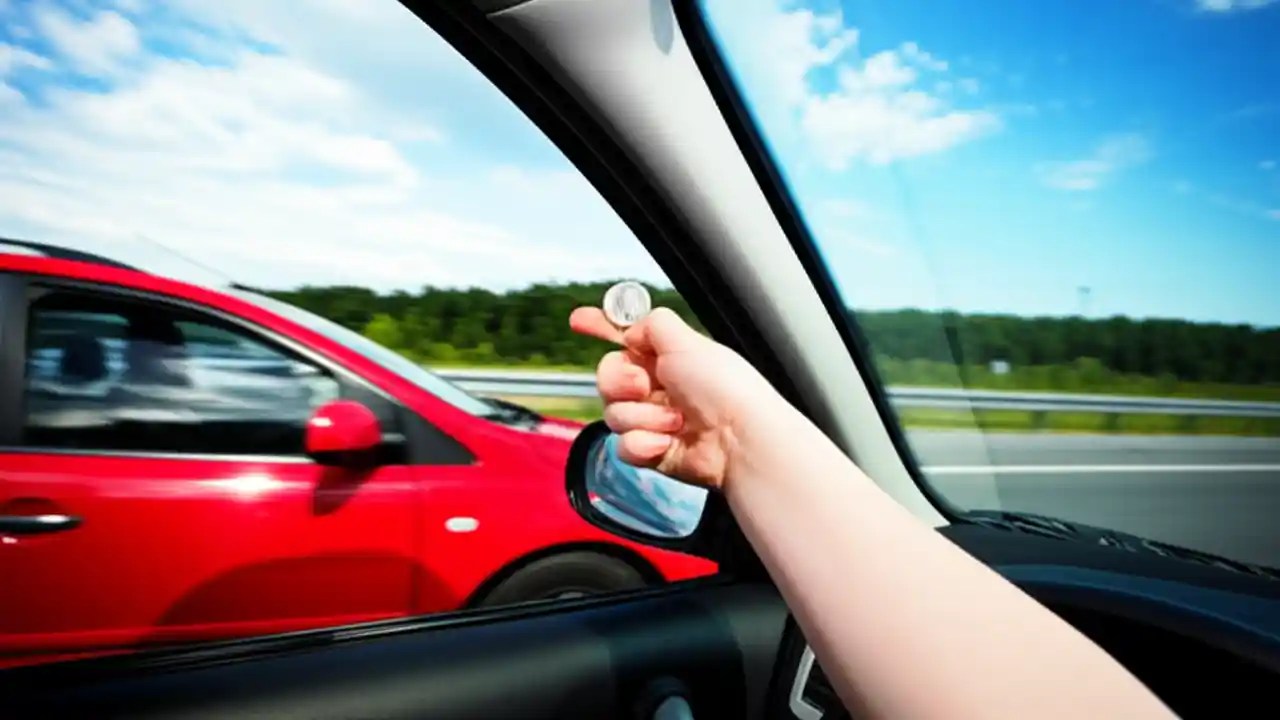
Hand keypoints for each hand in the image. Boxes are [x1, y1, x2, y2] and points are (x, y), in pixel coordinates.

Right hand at [570, 306, 774, 490]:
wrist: (740, 440)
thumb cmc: (724, 389)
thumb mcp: (687, 341)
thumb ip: (652, 324)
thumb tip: (630, 327)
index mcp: (666, 356)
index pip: (626, 337)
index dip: (601, 327)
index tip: (579, 320)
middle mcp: (656, 386)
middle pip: (607, 377)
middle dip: (621, 381)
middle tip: (645, 385)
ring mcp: (652, 420)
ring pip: (613, 414)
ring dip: (643, 417)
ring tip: (676, 421)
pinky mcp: (651, 451)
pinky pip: (623, 446)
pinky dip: (645, 444)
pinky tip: (668, 444)